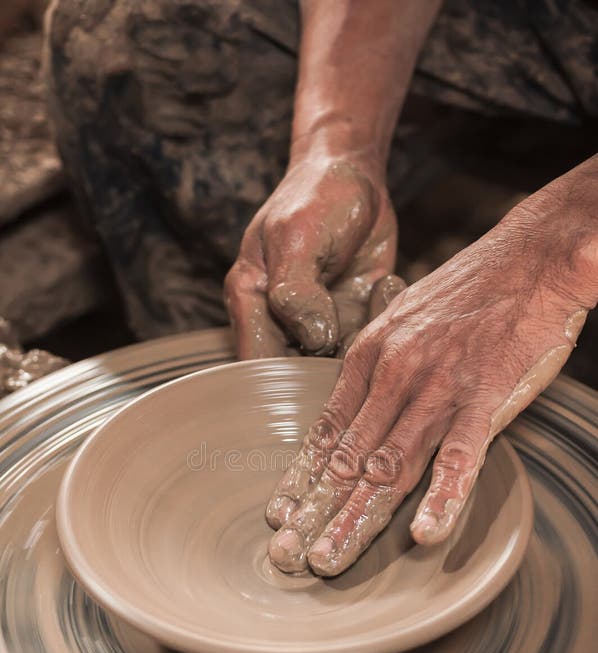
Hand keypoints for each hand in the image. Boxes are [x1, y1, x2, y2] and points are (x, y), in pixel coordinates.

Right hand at [224, 153, 397, 358]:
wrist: (354, 172)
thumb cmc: (314, 196)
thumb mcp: (298, 236)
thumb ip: (297, 291)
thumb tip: (313, 338)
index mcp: (251, 303)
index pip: (256, 364)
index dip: (282, 384)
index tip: (319, 373)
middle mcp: (282, 321)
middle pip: (298, 374)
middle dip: (332, 365)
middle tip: (358, 333)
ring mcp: (320, 323)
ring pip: (339, 364)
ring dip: (364, 341)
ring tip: (375, 292)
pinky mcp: (354, 319)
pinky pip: (370, 341)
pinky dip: (384, 320)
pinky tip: (385, 284)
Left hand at [265, 167, 596, 574]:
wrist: (529, 255)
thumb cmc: (467, 290)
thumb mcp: (401, 319)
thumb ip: (375, 367)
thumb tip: (353, 411)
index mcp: (370, 358)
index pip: (326, 431)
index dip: (302, 479)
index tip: (281, 516)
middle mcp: (394, 377)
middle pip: (349, 460)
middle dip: (316, 513)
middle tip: (285, 556)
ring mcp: (438, 390)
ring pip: (390, 467)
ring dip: (357, 519)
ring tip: (329, 560)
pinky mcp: (485, 398)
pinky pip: (460, 457)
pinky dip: (442, 498)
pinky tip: (423, 534)